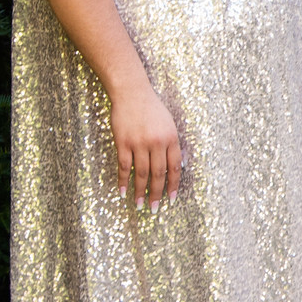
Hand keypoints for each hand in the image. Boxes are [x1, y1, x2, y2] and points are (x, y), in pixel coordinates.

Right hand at [109, 84, 185, 207]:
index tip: (171, 199)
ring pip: (142, 173)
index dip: (173, 185)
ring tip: (140, 204)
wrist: (131, 93)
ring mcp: (139, 143)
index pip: (175, 168)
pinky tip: (122, 192)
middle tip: (155, 208)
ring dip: (140, 191)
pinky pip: (124, 166)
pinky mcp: (123, 142)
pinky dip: (123, 181)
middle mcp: (157, 142)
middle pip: (159, 174)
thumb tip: (179, 167)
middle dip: (157, 193)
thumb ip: (173, 145)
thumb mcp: (169, 124)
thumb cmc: (152, 109)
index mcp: (171, 138)